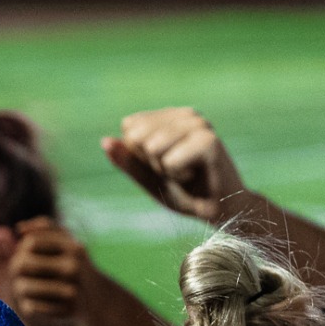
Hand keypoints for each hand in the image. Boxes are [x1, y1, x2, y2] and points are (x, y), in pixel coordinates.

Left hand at [10, 218, 88, 325]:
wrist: (97, 300)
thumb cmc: (71, 265)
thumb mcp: (63, 241)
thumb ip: (39, 230)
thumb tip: (11, 230)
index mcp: (73, 247)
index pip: (30, 242)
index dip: (22, 248)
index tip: (26, 254)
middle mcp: (73, 268)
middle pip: (21, 264)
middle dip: (15, 268)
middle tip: (20, 273)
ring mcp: (70, 291)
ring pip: (21, 287)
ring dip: (19, 288)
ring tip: (27, 288)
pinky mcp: (64, 312)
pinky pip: (29, 307)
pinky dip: (29, 305)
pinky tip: (38, 303)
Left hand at [102, 107, 245, 221]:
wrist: (220, 211)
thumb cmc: (185, 193)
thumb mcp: (148, 177)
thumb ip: (127, 160)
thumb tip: (104, 141)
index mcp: (171, 116)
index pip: (129, 128)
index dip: (140, 155)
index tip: (165, 164)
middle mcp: (186, 114)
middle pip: (138, 136)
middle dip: (151, 161)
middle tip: (177, 170)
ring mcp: (199, 124)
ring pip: (152, 147)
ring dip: (165, 170)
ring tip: (186, 173)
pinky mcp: (208, 141)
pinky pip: (169, 161)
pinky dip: (177, 176)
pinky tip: (196, 176)